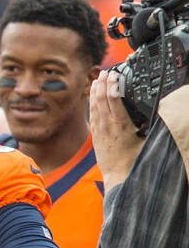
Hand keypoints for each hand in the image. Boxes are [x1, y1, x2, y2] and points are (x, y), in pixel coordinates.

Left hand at [89, 70, 144, 189]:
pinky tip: (92, 96)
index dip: (112, 85)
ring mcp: (99, 131)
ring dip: (95, 91)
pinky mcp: (95, 136)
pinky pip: (92, 115)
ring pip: (94, 106)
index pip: (113, 100)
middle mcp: (107, 126)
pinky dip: (92, 103)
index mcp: (120, 125)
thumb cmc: (134, 160)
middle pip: (102, 99)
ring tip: (97, 78)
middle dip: (102, 83)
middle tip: (105, 70)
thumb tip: (156, 111)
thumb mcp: (146, 140)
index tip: (114, 74)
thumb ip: (149, 124)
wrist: (118, 177)